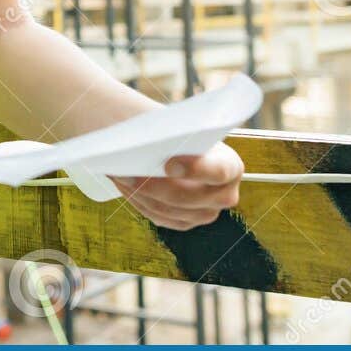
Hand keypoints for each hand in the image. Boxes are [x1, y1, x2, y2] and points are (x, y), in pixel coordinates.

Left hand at [111, 142, 242, 230]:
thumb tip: (148, 145)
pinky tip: (124, 184)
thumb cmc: (179, 131)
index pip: (219, 172)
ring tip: (119, 175)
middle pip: (189, 198)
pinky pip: (159, 217)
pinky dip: (138, 200)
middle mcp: (225, 195)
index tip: (167, 163)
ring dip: (140, 193)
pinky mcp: (185, 222)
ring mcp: (206, 213)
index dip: (194, 169)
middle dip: (155, 186)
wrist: (176, 145)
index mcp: (231, 166)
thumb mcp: (180, 128)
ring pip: (168, 209)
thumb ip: (172, 136)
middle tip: (128, 172)